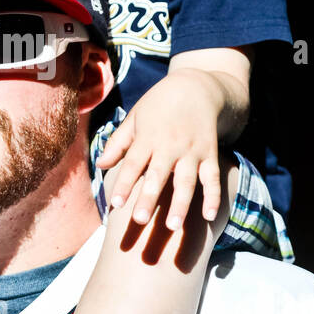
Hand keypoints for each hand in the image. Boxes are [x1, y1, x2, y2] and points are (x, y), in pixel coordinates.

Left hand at [96, 72, 222, 229]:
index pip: (133, 164)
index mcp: (148, 136)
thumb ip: (118, 142)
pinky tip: (209, 216)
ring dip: (180, 204)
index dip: (124, 184)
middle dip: (149, 198)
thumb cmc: (159, 104)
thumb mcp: (135, 117)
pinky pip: (212, 178)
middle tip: (140, 220)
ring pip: (186, 181)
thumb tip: (100, 164)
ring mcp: (192, 150)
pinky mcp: (210, 153)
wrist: (197, 86)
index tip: (115, 205)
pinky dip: (213, 196)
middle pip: (158, 175)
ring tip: (173, 227)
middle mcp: (170, 145)